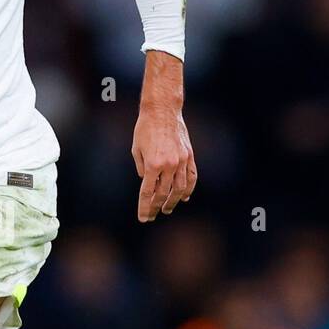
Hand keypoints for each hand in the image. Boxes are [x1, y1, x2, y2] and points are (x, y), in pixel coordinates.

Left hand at [132, 104, 196, 221]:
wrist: (162, 110)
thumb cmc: (145, 128)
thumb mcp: (136, 149)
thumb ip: (141, 168)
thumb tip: (147, 182)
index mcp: (152, 165)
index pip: (148, 193)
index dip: (145, 207)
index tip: (143, 218)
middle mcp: (168, 165)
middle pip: (163, 194)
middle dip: (157, 207)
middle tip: (153, 215)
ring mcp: (181, 161)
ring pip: (180, 189)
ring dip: (173, 201)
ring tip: (167, 209)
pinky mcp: (189, 156)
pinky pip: (191, 177)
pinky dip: (188, 189)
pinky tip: (184, 197)